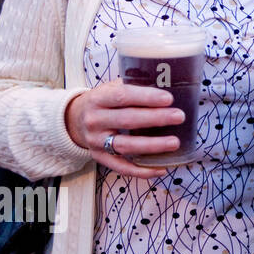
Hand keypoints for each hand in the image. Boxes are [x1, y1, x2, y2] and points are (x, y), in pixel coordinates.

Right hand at [64, 79, 184, 178]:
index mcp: (99, 98)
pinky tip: (161, 168)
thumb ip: (134, 86)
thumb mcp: (111, 88)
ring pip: (125, 145)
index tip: (169, 98)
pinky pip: (121, 167)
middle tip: (179, 116)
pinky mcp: (99, 158)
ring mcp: (96, 141)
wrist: (74, 120)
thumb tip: (169, 83)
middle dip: (156, 118)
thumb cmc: (104, 102)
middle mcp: (95, 120)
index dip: (146, 97)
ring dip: (152, 145)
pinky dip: (141, 170)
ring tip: (175, 142)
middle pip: (127, 120)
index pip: (123, 96)